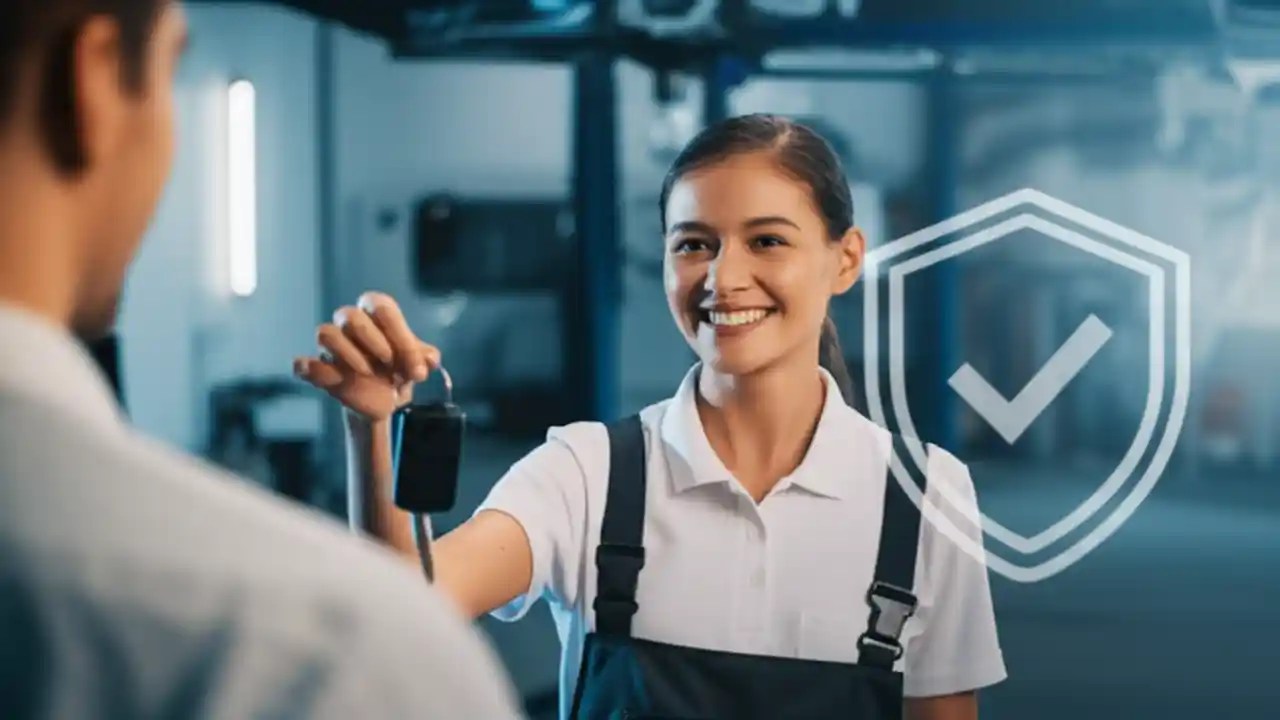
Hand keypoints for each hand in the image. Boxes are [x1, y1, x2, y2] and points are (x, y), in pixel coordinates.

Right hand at [294, 291, 441, 421]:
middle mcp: (350, 324)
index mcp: (376, 314)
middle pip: (349, 316)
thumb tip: (430, 360)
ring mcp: (332, 347)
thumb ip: (425, 358)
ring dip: (348, 354)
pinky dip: (312, 370)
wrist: (386, 400)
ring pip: (325, 333)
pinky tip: (333, 379)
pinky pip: (303, 364)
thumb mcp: (418, 364)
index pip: (380, 306)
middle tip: (389, 363)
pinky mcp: (319, 370)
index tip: (414, 361)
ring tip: (367, 373)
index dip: (397, 331)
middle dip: (373, 340)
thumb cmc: (400, 370)